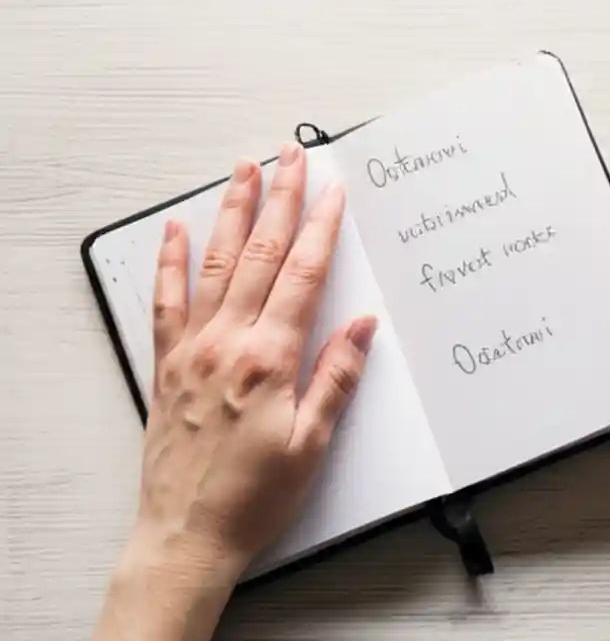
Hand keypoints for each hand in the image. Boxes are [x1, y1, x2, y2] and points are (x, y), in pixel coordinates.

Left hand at [97, 143, 375, 640]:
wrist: (187, 534)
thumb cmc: (254, 497)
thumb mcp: (312, 443)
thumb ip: (337, 377)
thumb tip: (362, 325)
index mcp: (268, 360)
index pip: (302, 275)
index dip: (321, 228)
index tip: (334, 191)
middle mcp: (226, 344)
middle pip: (258, 255)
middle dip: (280, 201)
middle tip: (291, 156)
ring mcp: (191, 350)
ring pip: (213, 264)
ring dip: (231, 213)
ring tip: (243, 172)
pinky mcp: (167, 365)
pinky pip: (166, 300)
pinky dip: (170, 261)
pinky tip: (174, 230)